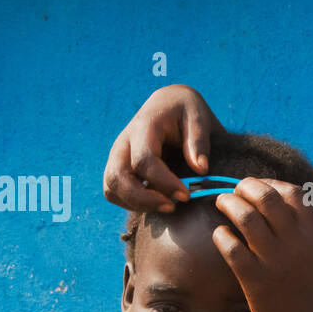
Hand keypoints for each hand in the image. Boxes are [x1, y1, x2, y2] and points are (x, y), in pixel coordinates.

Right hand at [103, 84, 220, 211]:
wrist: (169, 104)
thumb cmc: (185, 112)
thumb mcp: (198, 117)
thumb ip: (198, 142)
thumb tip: (200, 169)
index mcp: (144, 126)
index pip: (144, 160)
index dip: (164, 182)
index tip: (186, 195)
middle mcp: (124, 142)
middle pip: (117, 177)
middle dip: (143, 199)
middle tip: (172, 207)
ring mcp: (117, 156)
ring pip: (111, 188)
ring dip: (136, 204)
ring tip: (166, 206)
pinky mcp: (117, 167)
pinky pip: (113, 192)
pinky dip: (130, 204)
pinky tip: (156, 203)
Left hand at [213, 178, 312, 311]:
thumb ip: (309, 244)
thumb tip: (293, 228)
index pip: (294, 193)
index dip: (272, 184)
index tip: (259, 188)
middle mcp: (296, 244)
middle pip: (266, 196)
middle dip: (245, 187)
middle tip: (234, 193)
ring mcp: (275, 262)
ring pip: (245, 215)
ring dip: (229, 204)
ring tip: (221, 205)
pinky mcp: (256, 282)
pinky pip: (231, 247)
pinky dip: (221, 236)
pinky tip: (219, 237)